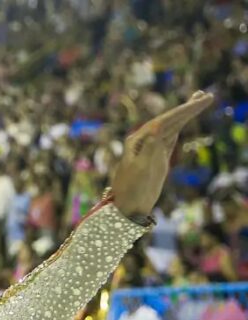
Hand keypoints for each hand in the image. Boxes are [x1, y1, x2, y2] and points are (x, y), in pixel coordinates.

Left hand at [112, 91, 213, 216]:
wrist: (128, 207)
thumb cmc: (132, 189)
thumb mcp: (141, 167)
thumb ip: (151, 146)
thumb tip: (158, 126)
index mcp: (138, 141)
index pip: (163, 121)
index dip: (182, 110)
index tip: (199, 100)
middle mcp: (144, 141)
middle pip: (169, 121)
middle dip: (187, 108)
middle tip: (206, 95)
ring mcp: (151, 149)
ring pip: (170, 128)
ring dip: (184, 115)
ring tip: (199, 100)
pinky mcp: (157, 158)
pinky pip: (169, 139)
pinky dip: (178, 128)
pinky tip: (183, 121)